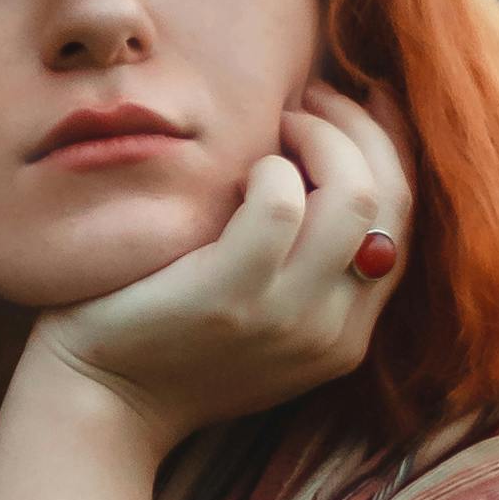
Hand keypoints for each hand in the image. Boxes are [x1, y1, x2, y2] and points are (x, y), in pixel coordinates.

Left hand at [17, 90, 411, 461]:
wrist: (96, 403)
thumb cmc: (164, 338)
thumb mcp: (259, 314)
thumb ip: (303, 259)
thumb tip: (334, 154)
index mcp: (345, 335)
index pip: (402, 224)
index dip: (392, 149)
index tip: (368, 98)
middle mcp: (329, 332)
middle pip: (391, 202)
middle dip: (360, 130)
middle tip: (311, 97)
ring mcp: (284, 318)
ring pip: (352, 197)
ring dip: (320, 136)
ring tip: (278, 120)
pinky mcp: (230, 298)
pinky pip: (278, 204)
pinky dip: (266, 168)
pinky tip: (234, 168)